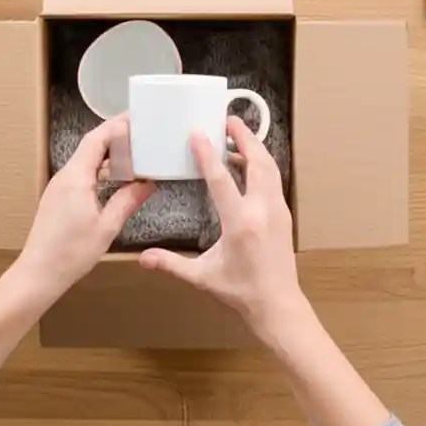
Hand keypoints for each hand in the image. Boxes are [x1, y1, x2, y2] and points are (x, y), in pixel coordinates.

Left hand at [17, 116, 155, 294]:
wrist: (39, 273)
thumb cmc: (71, 252)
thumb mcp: (108, 226)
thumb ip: (128, 200)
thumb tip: (148, 183)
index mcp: (76, 177)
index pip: (97, 138)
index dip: (117, 125)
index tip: (137, 118)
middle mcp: (65, 176)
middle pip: (91, 145)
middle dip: (116, 137)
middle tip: (142, 134)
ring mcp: (59, 187)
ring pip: (86, 160)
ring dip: (108, 155)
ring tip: (134, 154)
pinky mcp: (59, 198)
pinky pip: (81, 174)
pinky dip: (100, 170)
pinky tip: (115, 178)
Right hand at [139, 117, 304, 339]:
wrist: (277, 305)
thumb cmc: (241, 292)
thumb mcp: (202, 277)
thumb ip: (172, 264)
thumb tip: (142, 259)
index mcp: (241, 224)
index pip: (222, 180)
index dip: (208, 154)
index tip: (199, 132)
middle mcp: (263, 211)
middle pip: (257, 162)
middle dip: (243, 137)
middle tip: (227, 119)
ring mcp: (277, 211)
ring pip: (270, 168)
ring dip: (254, 148)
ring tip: (236, 135)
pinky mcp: (283, 215)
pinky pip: (273, 180)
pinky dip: (261, 165)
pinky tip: (247, 164)